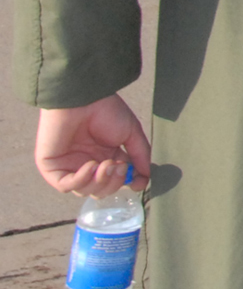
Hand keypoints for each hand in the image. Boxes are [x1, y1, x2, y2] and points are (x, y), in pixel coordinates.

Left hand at [35, 96, 150, 195]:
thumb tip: (145, 179)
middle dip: (113, 182)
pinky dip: (81, 180)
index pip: (114, 181)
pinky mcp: (52, 168)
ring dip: (99, 181)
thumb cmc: (106, 110)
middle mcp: (86, 164)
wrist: (83, 98)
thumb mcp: (131, 133)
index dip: (126, 183)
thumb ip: (140, 156)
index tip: (138, 182)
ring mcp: (68, 167)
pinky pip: (66, 185)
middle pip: (100, 190)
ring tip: (106, 164)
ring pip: (83, 190)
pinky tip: (91, 165)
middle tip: (120, 166)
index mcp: (105, 157)